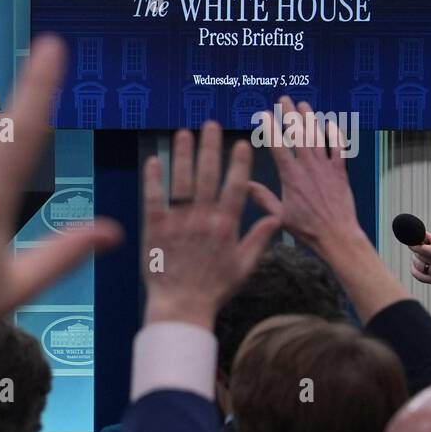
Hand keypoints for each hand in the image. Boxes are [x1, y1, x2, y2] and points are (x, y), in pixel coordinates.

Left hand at [141, 122, 279, 327]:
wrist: (182, 307)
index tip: (240, 143)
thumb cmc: (214, 289)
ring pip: (181, 181)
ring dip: (183, 155)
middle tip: (211, 124)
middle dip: (210, 147)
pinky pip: (154, 199)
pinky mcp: (155, 230)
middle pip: (208, 176)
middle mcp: (203, 220)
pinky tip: (154, 160)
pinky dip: (154, 179)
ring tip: (184, 133)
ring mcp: (178, 223)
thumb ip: (259, 239)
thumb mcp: (244, 266)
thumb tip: (276, 218)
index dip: (239, 163)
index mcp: (226, 226)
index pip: (236, 186)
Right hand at [249, 96, 361, 252]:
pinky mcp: (340, 172)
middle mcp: (308, 168)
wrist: (337, 234)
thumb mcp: (278, 216)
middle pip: (298, 135)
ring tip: (303, 105)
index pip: (278, 146)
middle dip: (289, 115)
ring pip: (317, 137)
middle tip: (284, 100)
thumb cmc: (308, 228)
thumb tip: (244, 185)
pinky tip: (330, 124)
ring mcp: (326, 168)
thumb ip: (263, 198)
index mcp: (291, 177)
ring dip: (310, 119)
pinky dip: (335, 135)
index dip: (270, 129)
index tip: (264, 115)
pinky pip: (339, 148)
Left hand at [410, 232, 430, 290]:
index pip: (424, 250)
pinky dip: (414, 268)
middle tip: (423, 245)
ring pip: (417, 264)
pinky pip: (418, 276)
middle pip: (419, 255)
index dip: (415, 245)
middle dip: (418, 248)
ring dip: (416, 257)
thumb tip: (424, 234)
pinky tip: (418, 263)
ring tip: (423, 254)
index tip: (413, 241)